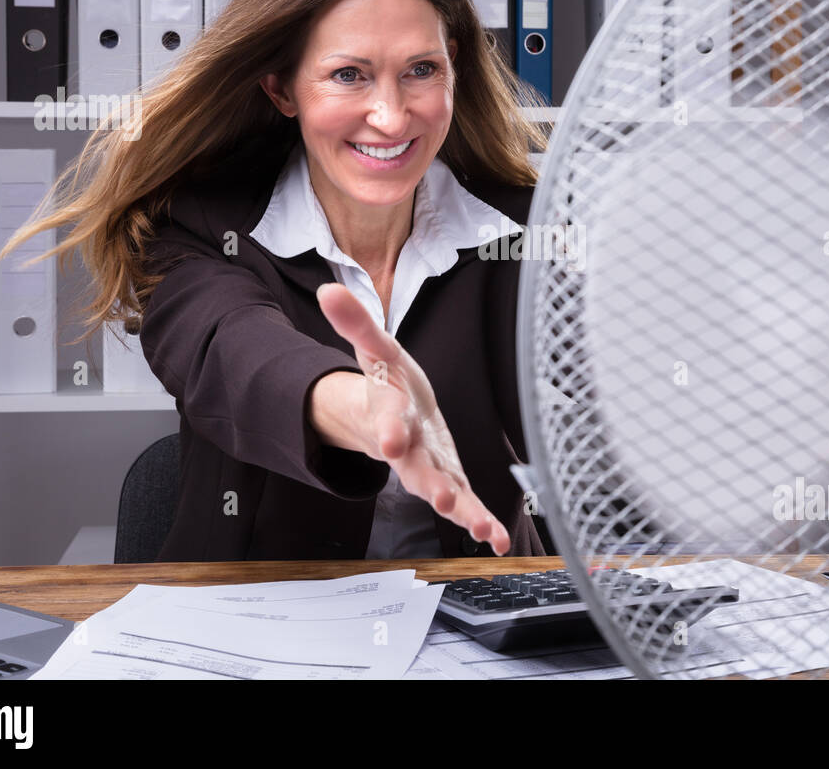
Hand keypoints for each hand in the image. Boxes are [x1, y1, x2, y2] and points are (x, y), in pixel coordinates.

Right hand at [315, 282, 510, 554]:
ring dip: (461, 510)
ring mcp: (428, 469)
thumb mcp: (375, 348)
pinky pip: (466, 504)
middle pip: (415, 467)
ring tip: (479, 526)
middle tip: (442, 497)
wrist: (387, 418)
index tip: (391, 439)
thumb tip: (330, 288)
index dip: (389, 428)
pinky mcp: (449, 481)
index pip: (388, 420)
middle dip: (428, 482)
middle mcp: (408, 449)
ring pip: (443, 492)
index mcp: (390, 414)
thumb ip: (356, 323)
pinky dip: (482, 522)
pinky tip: (498, 540)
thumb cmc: (388, 384)